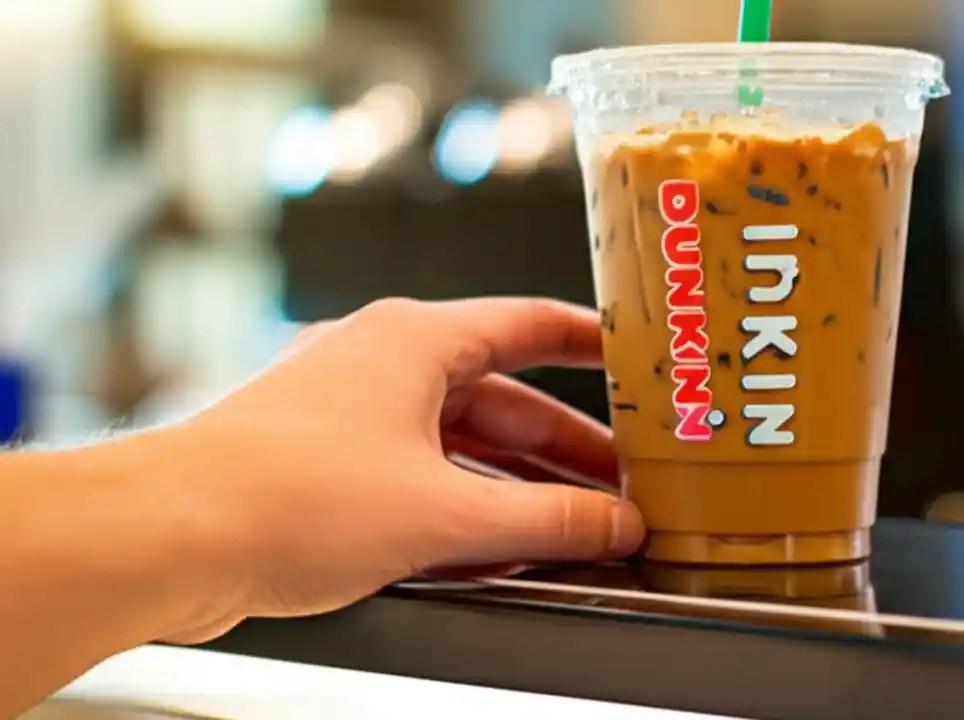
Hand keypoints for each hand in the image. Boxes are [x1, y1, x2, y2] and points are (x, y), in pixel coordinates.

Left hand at [146, 297, 644, 642]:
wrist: (167, 538)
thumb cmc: (283, 496)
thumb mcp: (445, 513)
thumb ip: (546, 521)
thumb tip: (613, 526)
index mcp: (414, 339)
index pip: (530, 324)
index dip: (591, 342)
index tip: (635, 358)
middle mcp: (381, 363)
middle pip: (502, 398)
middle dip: (564, 448)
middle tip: (620, 485)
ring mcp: (348, 412)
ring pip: (459, 443)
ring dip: (515, 485)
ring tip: (572, 528)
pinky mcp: (324, 462)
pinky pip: (418, 475)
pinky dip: (463, 506)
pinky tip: (500, 549)